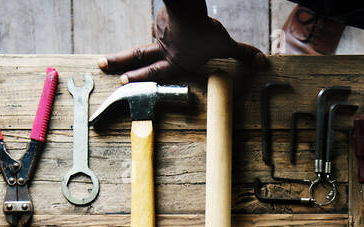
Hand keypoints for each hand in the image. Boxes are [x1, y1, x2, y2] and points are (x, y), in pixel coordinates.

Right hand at [99, 4, 262, 82]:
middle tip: (101, 64)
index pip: (156, 74)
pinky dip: (169, 23)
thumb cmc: (206, 30)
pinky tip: (178, 19)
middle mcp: (164, 51)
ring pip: (151, 40)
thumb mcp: (226, 45)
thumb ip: (242, 54)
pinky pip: (165, 24)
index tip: (122, 81)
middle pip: (139, 58)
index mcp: (176, 63)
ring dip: (144, 42)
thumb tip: (262, 62)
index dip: (141, 78)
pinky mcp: (160, 21)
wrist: (187, 7)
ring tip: (140, 41)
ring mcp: (160, 35)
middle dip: (119, 62)